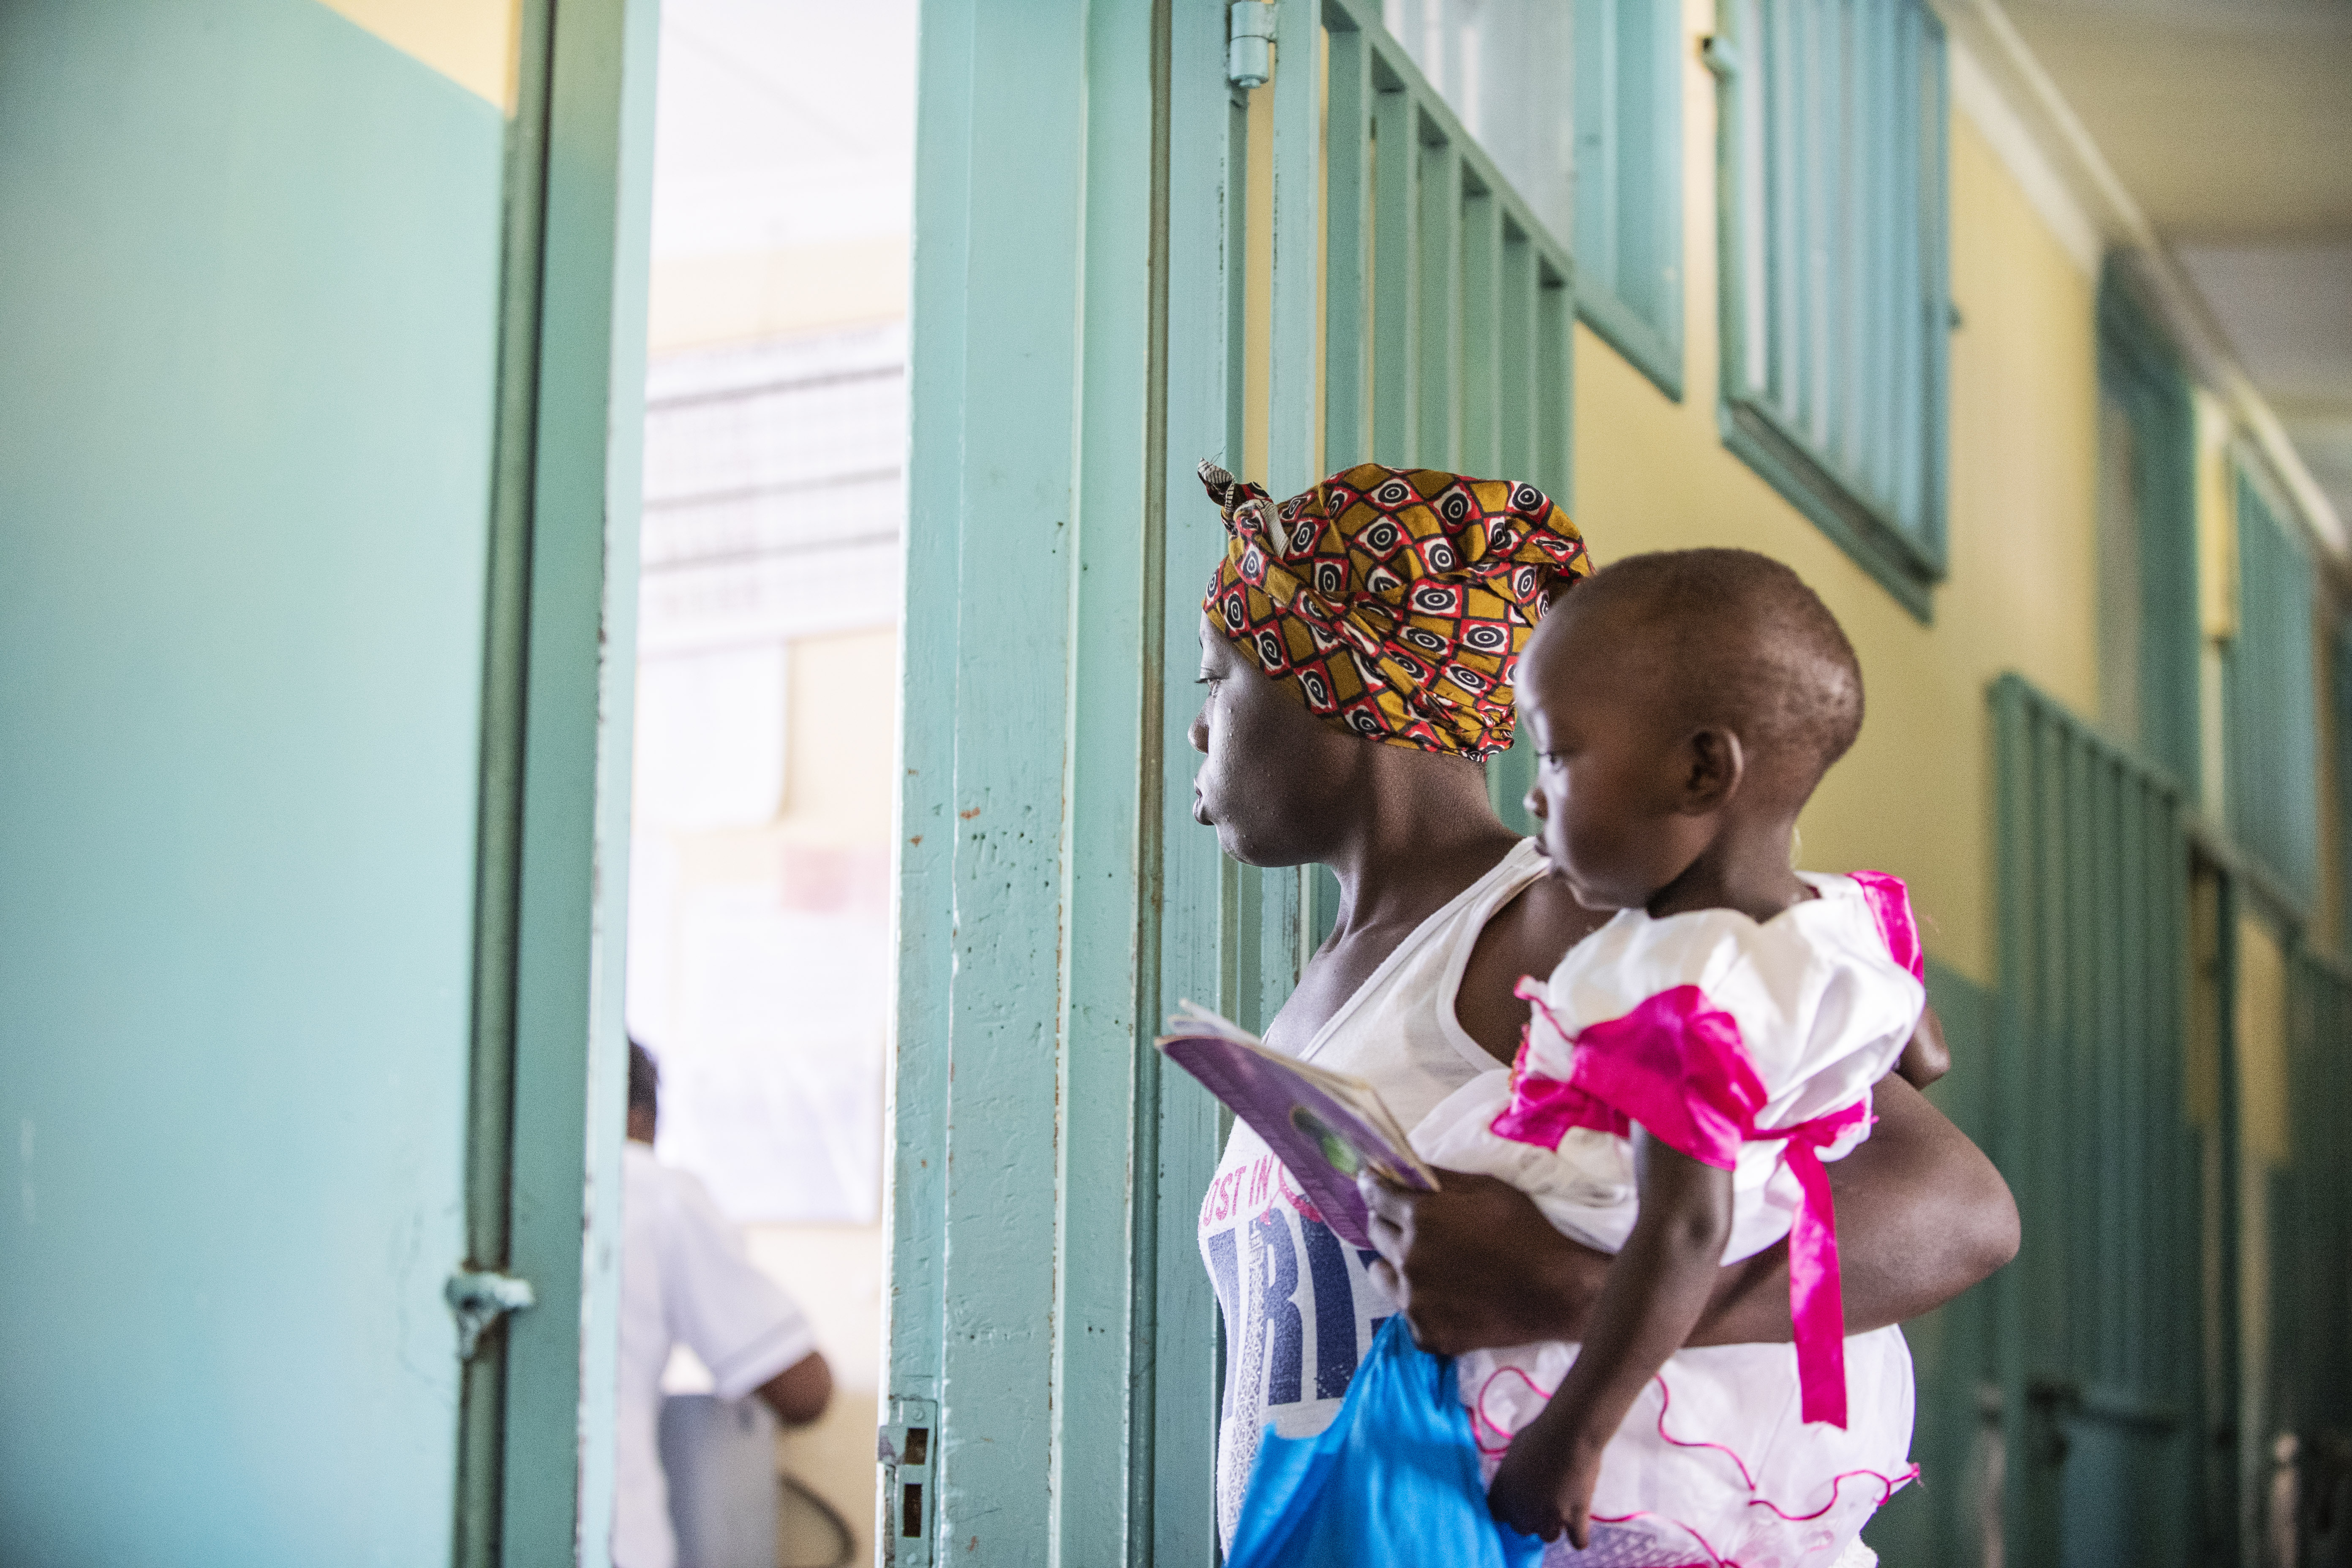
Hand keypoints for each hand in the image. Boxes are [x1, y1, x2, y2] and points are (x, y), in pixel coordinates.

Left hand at [1358, 1169, 1605, 1352]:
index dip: (1374, 1185)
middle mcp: (1408, 1258)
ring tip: (1425, 1264)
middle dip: (1388, 1222)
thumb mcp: (1486, 1188)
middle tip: (1412, 1225)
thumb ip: (1440, 1178)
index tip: (1374, 1182)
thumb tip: (1402, 1167)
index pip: (1375, 1194)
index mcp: (1420, 1217)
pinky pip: (1407, 1311)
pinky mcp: (1425, 1333)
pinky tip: (1447, 1297)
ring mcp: (1414, 1300)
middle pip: (1376, 1232)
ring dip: (1395, 1264)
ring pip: (1382, 1274)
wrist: (1556, 1292)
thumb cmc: (1526, 1231)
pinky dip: (1420, 1302)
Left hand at [1487, 1410, 1605, 1546]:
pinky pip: (1578, 1541)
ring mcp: (1548, 1518)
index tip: (1517, 1502)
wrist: (1569, 1434)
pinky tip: (1579, 1525)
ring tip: (1560, 1509)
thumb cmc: (1540, 1433)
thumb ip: (1511, 1473)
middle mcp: (1522, 1511)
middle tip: (1541, 1502)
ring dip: (1552, 1526)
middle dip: (1530, 1518)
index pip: (1497, 1513)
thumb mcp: (1513, 1451)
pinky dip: (1579, 1535)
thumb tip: (1516, 1477)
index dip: (1508, 1509)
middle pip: (1521, 1528)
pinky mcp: (1575, 1520)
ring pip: (1548, 1536)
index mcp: (1503, 1492)